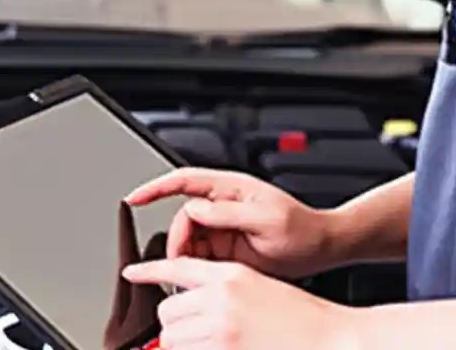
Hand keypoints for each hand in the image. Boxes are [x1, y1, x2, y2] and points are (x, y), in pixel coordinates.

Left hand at [122, 257, 358, 349]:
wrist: (332, 338)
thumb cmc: (302, 318)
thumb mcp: (260, 285)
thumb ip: (223, 289)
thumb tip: (192, 302)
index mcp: (230, 276)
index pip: (176, 267)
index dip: (148, 270)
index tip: (131, 273)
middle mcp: (220, 300)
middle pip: (168, 312)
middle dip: (175, 324)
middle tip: (194, 331)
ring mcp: (221, 331)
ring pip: (173, 338)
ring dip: (182, 344)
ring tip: (207, 344)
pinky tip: (211, 348)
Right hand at [125, 168, 340, 278]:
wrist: (321, 247)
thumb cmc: (302, 230)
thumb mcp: (266, 220)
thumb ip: (227, 214)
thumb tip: (194, 209)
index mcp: (231, 188)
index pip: (183, 181)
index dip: (154, 188)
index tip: (134, 198)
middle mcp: (223, 204)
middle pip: (182, 217)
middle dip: (176, 239)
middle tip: (179, 262)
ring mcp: (223, 226)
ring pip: (187, 238)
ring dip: (184, 255)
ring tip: (190, 273)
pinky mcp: (225, 246)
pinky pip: (199, 253)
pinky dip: (194, 265)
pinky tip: (199, 275)